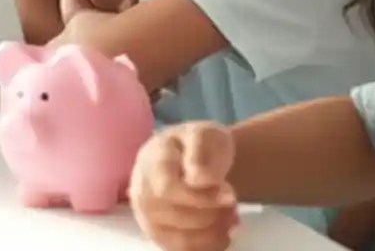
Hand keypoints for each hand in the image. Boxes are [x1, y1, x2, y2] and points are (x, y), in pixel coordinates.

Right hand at [130, 122, 239, 250]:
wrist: (196, 157)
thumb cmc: (200, 144)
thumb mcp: (206, 134)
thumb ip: (201, 151)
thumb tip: (197, 178)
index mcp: (151, 161)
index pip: (167, 190)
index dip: (201, 198)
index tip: (230, 194)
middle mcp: (141, 191)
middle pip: (177, 216)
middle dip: (213, 213)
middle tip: (234, 203)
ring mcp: (146, 216)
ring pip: (180, 238)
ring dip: (213, 231)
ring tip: (232, 216)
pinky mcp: (157, 234)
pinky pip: (181, 249)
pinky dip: (207, 245)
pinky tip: (223, 233)